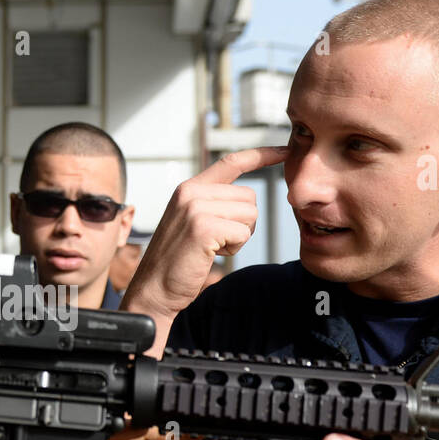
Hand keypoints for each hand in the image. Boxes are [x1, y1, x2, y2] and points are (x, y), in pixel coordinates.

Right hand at [123, 146, 287, 322]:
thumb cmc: (178, 262)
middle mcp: (191, 191)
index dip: (261, 155)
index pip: (231, 162)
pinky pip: (242, 233)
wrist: (153, 289)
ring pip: (250, 214)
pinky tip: (211, 255)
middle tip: (217, 241)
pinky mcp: (203, 227)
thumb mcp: (192, 222)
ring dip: (239, 236)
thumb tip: (247, 199)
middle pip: (249, 197)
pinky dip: (234, 248)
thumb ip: (213, 204)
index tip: (284, 150)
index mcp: (189, 187)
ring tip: (212, 248)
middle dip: (243, 223)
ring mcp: (195, 207)